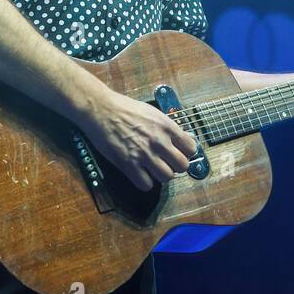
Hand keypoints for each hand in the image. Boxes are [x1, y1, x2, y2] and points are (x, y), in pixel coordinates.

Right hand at [75, 91, 197, 191]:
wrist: (101, 109)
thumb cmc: (125, 108)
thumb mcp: (153, 112)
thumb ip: (167, 128)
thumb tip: (180, 140)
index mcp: (167, 127)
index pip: (191, 149)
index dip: (185, 153)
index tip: (177, 153)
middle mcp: (159, 141)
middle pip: (182, 166)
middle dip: (175, 166)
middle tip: (165, 163)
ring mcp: (145, 154)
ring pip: (166, 177)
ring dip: (160, 175)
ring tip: (152, 169)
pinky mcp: (129, 164)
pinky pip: (146, 185)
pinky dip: (144, 182)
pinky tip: (139, 174)